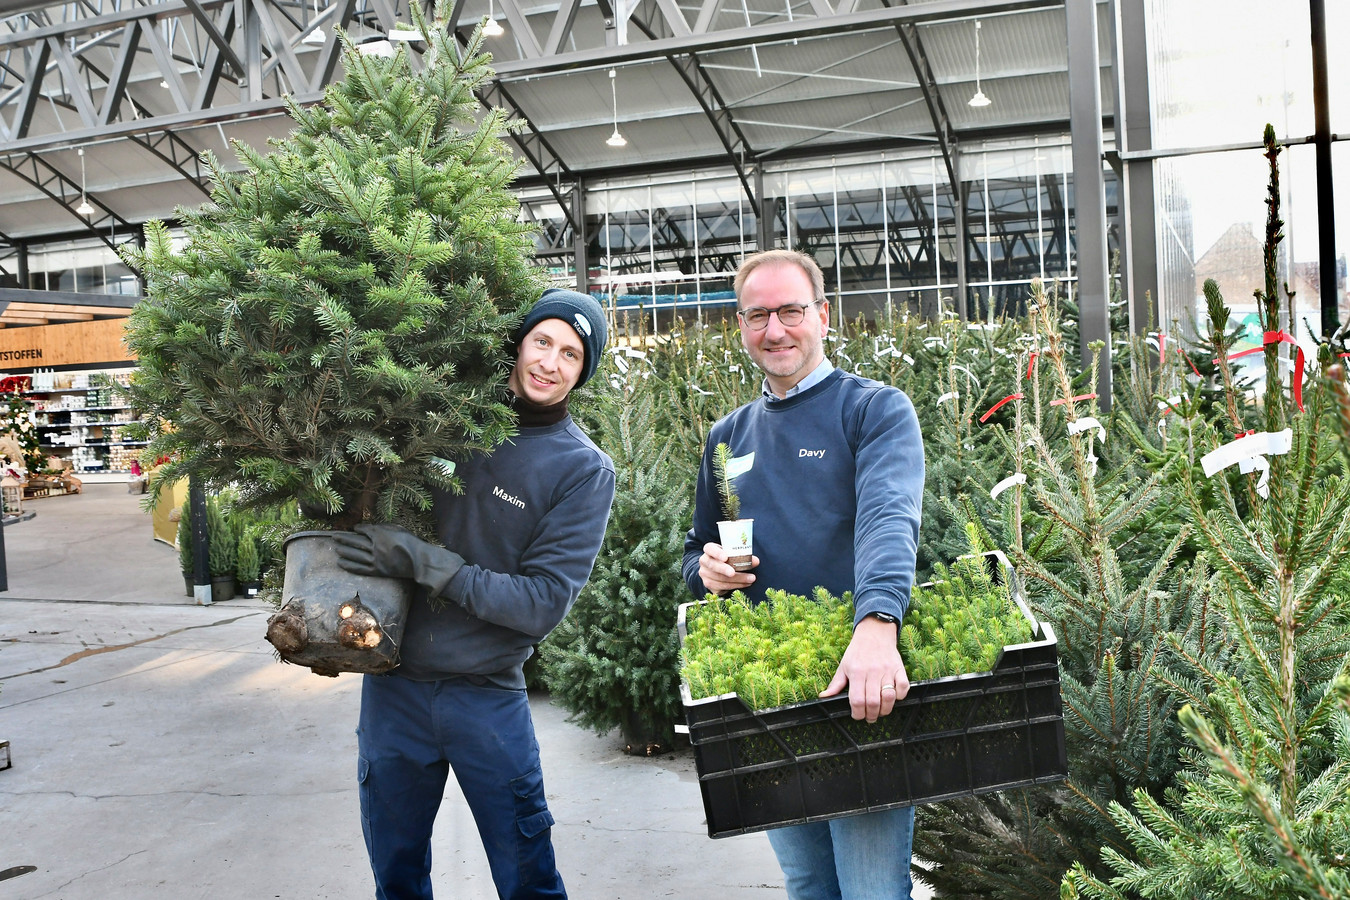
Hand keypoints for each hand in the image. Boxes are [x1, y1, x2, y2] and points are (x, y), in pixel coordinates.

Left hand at [330, 524, 465, 598]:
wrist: (418, 560)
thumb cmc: (411, 542)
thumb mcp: (398, 529)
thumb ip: (384, 527)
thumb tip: (372, 528)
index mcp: (380, 534)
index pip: (365, 530)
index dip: (358, 529)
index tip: (353, 528)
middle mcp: (375, 547)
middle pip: (356, 542)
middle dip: (344, 538)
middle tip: (334, 536)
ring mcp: (375, 560)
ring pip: (355, 555)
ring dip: (344, 552)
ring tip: (336, 549)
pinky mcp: (377, 571)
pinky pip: (360, 568)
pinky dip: (349, 566)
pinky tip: (341, 563)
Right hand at [698, 542, 758, 595]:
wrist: (716, 571)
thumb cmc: (728, 560)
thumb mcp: (733, 555)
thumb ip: (743, 556)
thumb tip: (756, 561)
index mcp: (709, 550)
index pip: (709, 549)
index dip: (717, 553)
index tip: (725, 557)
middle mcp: (704, 561)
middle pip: (713, 565)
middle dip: (724, 569)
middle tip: (733, 573)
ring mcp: (705, 574)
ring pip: (719, 578)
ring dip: (737, 579)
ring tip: (750, 579)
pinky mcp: (709, 585)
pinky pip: (722, 587)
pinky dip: (735, 586)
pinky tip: (745, 584)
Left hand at [819, 616, 908, 722]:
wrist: (874, 633)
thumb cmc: (857, 651)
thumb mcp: (843, 666)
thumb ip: (835, 684)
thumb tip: (823, 697)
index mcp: (856, 672)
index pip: (857, 700)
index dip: (857, 713)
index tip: (857, 715)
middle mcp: (872, 672)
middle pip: (873, 702)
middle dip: (871, 715)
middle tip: (870, 717)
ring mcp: (887, 670)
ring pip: (889, 697)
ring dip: (885, 709)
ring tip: (881, 711)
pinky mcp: (899, 668)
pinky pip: (903, 687)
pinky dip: (900, 696)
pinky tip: (893, 697)